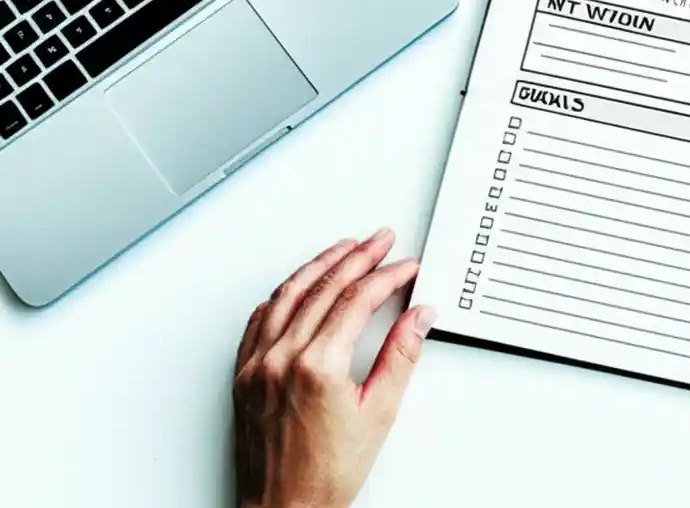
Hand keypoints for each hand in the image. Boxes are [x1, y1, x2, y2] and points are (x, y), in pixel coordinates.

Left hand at [233, 229, 435, 507]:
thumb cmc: (326, 474)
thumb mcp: (379, 413)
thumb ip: (400, 357)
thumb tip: (418, 318)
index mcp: (317, 366)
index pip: (357, 300)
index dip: (386, 276)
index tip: (405, 268)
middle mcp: (281, 359)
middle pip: (324, 288)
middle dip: (357, 258)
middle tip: (380, 241)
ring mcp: (257, 365)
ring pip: (288, 295)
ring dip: (319, 266)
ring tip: (343, 249)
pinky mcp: (244, 375)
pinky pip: (260, 320)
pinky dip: (282, 295)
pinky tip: (296, 286)